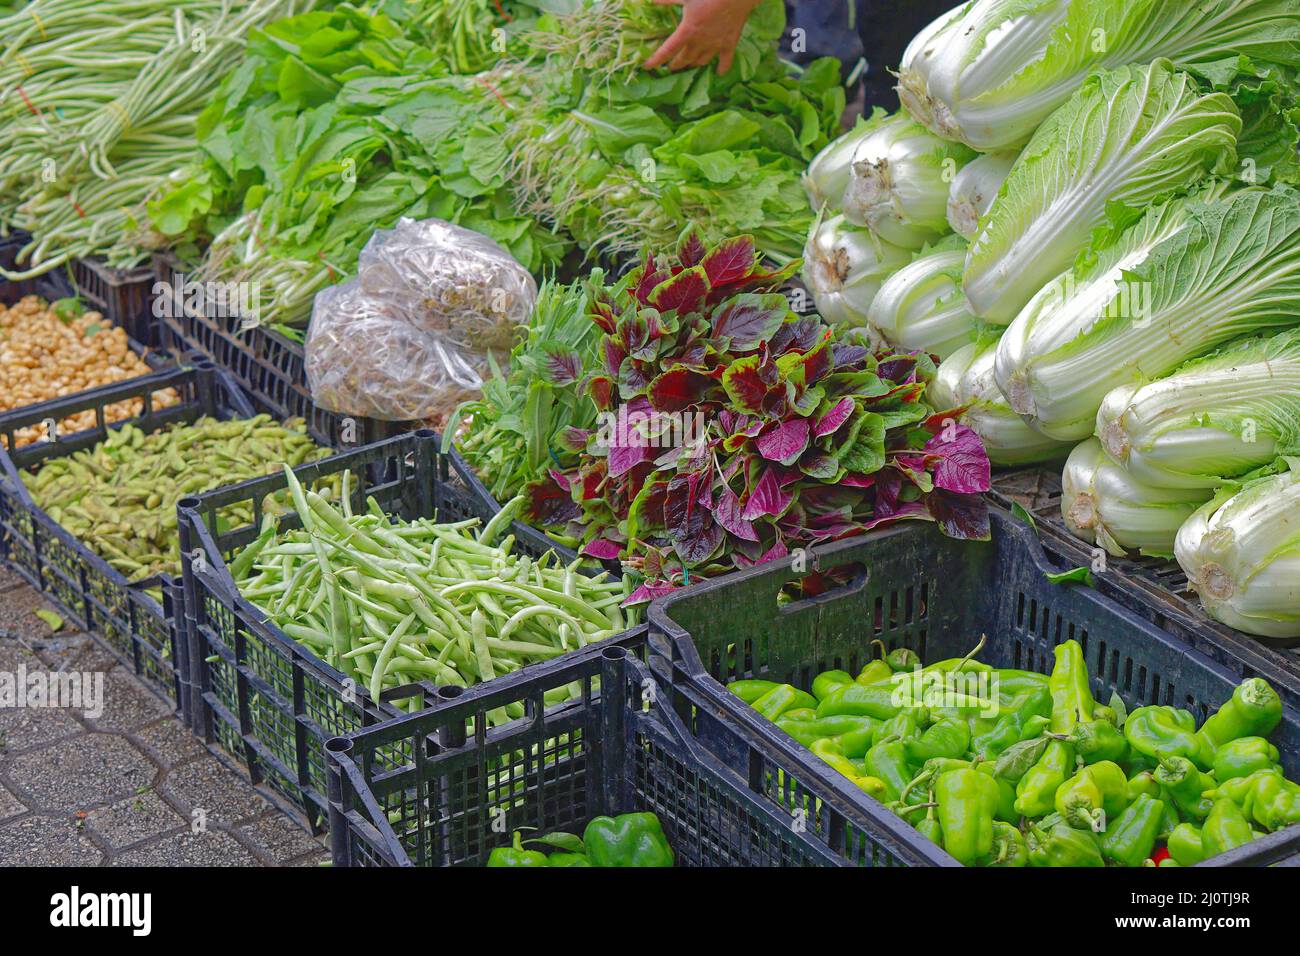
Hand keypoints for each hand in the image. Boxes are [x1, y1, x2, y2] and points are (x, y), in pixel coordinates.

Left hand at [643, 0, 761, 75]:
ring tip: (688, 65)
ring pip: (701, 62)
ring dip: (693, 65)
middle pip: (684, 59)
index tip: (647, 66)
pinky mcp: (729, 44)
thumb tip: (651, 1)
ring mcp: (715, 45)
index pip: (667, 50)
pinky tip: (718, 73)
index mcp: (687, 31)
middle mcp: (700, 42)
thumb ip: (667, 0)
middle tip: (670, 67)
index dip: (656, 60)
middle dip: (675, 65)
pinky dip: (721, 69)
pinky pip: (725, 62)